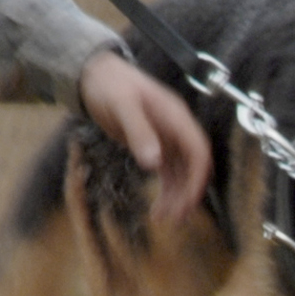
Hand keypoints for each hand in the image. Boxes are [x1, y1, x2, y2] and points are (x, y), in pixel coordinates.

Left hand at [77, 52, 213, 224]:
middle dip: (187, 194)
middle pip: (194, 167)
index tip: (187, 202)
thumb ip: (138, 132)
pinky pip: (168, 173)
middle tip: (174, 219)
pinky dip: (166, 192)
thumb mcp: (122, 106)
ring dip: (176, 197)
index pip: (198, 151)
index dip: (197, 178)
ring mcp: (168, 138)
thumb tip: (153, 163)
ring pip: (182, 174)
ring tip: (163, 219)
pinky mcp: (157, 146)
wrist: (96, 75)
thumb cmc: (109, 85)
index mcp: (176, 117)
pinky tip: (158, 209)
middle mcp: (177, 129)